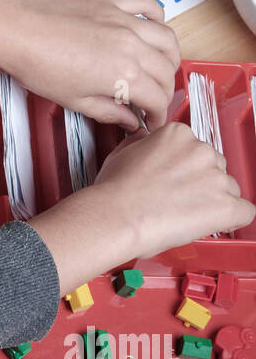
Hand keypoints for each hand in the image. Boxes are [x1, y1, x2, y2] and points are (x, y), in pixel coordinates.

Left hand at [0, 0, 179, 130]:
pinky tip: (152, 26)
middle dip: (164, 91)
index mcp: (124, 75)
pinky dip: (157, 15)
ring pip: (167, 38)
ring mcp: (125, 20)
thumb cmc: (37, 66)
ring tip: (160, 68)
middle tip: (152, 100)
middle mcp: (133, 45)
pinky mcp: (113, 1)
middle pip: (166, 70)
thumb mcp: (74, 100)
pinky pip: (148, 3)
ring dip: (170, 56)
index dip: (158, 115)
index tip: (151, 121)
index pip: (157, 98)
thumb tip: (130, 122)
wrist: (16, 28)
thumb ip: (109, 112)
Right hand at [29, 124, 254, 293]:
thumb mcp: (123, 151)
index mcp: (179, 135)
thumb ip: (144, 143)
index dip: (186, 170)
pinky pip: (245, 212)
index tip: (175, 182)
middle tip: (178, 202)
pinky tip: (212, 224)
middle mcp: (202, 150)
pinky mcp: (227, 206)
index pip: (195, 150)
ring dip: (213, 202)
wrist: (116, 216)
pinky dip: (231, 220)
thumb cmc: (115, 190)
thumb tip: (147, 142)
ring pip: (229, 190)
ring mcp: (217, 178)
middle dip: (201, 185)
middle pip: (215, 168)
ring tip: (186, 216)